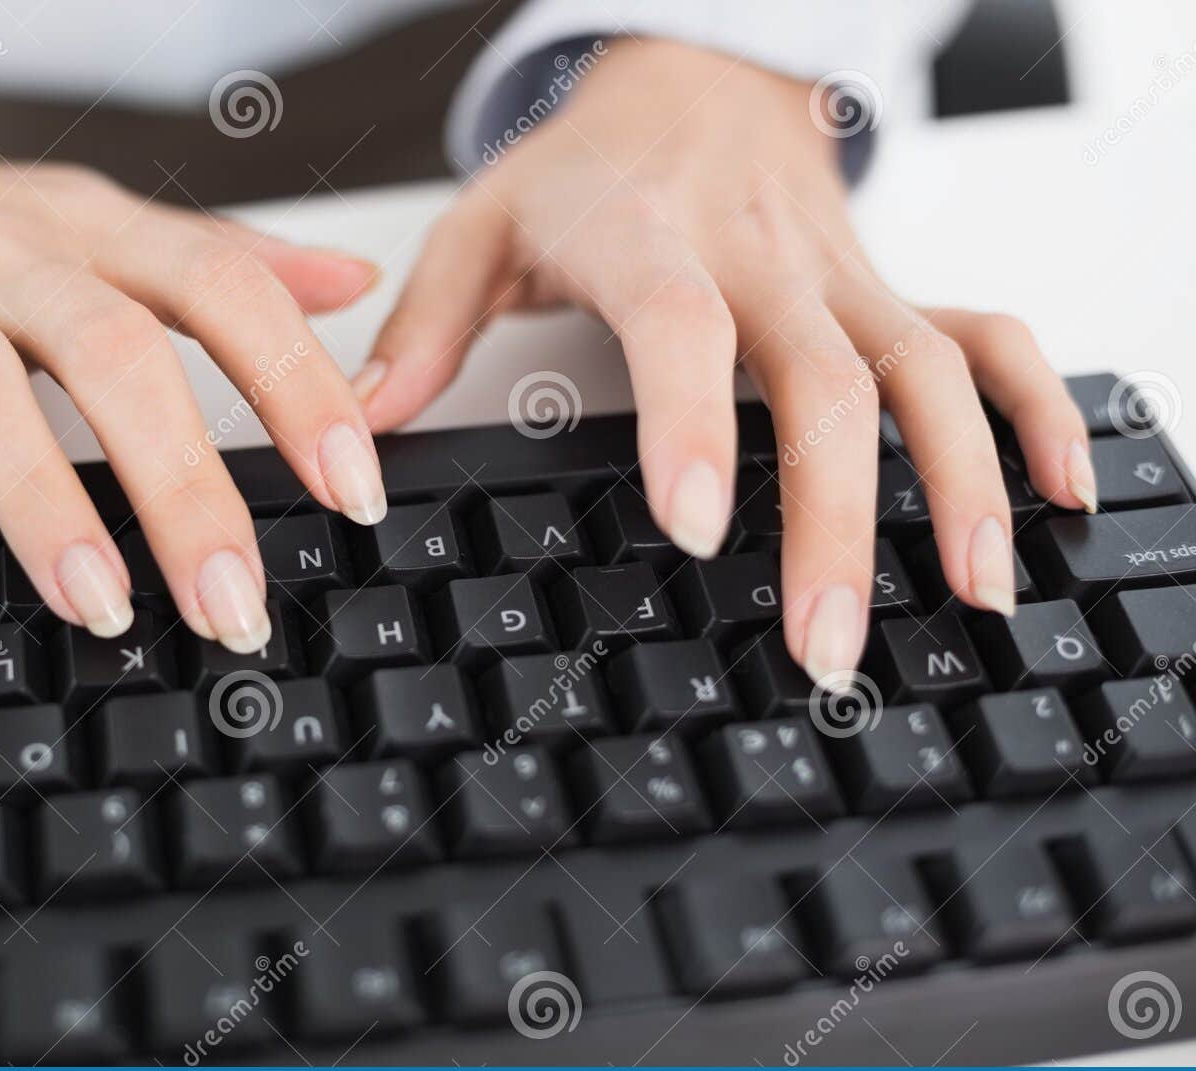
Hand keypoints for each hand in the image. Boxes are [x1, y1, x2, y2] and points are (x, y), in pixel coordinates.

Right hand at [0, 125, 387, 649]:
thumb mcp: (108, 229)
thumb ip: (226, 262)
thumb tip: (353, 286)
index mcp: (95, 234)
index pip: (220, 288)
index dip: (296, 384)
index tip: (353, 491)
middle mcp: (5, 254)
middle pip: (110, 353)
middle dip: (183, 489)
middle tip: (232, 603)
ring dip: (40, 498)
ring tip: (100, 607)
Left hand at [360, 40, 1096, 682]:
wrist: (695, 77)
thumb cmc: (591, 167)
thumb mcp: (486, 225)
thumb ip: (426, 328)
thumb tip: (365, 434)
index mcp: (651, 244)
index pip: (681, 328)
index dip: (694, 421)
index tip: (696, 527)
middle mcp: (762, 262)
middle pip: (822, 384)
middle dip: (834, 520)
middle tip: (825, 643)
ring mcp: (840, 278)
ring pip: (923, 371)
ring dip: (958, 484)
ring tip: (972, 597)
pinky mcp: (889, 290)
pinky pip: (986, 337)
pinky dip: (1034, 410)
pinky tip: (1057, 495)